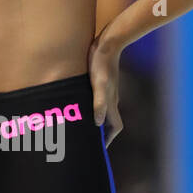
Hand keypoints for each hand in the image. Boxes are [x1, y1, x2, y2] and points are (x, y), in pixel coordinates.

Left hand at [88, 32, 122, 146]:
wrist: (108, 43)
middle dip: (100, 133)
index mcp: (111, 103)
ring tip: (79, 127)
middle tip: (86, 141)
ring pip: (101, 111)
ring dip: (93, 121)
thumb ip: (99, 103)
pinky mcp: (100, 83)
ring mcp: (106, 91)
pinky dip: (89, 107)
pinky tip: (78, 105)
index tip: (100, 149)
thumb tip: (97, 123)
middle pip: (108, 122)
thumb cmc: (102, 64)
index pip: (115, 127)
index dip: (109, 139)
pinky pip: (96, 100)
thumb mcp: (99, 84)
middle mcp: (111, 100)